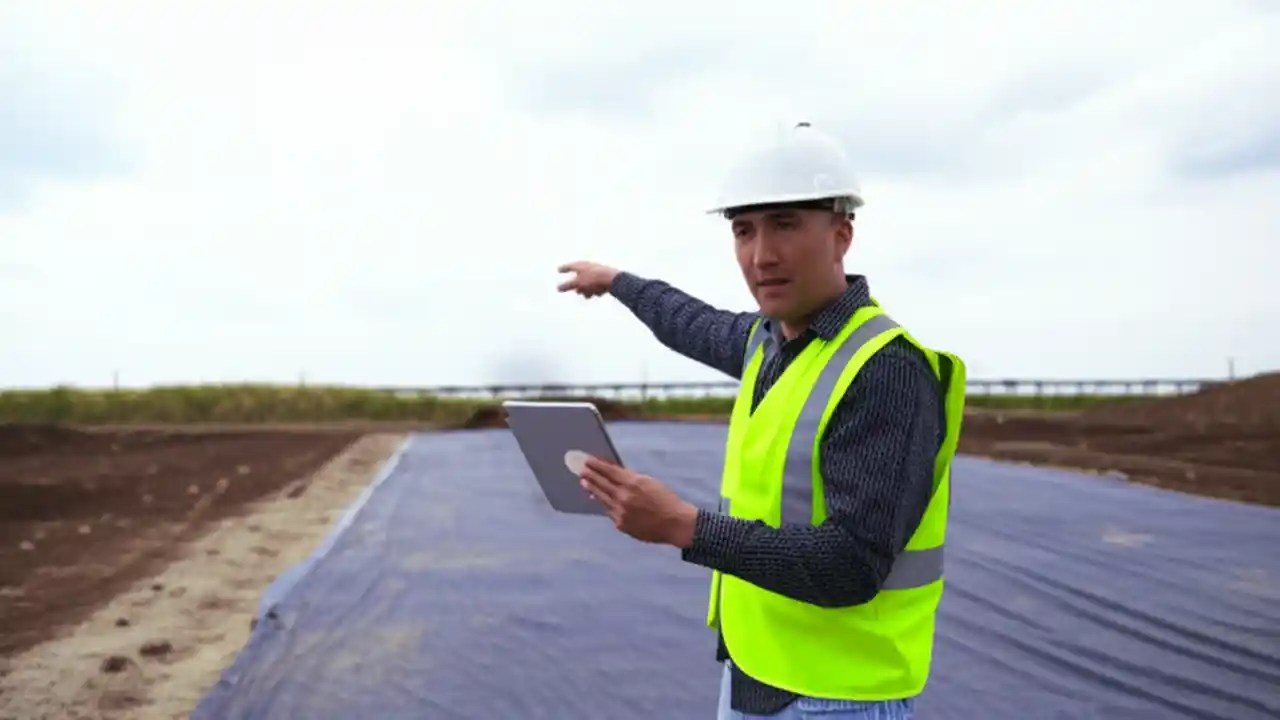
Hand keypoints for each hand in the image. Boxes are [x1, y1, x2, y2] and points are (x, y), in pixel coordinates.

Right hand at [557, 261, 619, 297]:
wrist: (612, 279)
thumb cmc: (593, 279)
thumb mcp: (577, 284)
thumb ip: (567, 286)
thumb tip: (558, 288)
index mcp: (580, 265)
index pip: (569, 266)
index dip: (563, 268)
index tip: (558, 269)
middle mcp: (588, 266)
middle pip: (580, 276)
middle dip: (578, 285)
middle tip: (578, 291)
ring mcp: (596, 271)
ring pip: (588, 282)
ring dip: (587, 290)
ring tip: (588, 295)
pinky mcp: (604, 278)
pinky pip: (597, 285)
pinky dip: (596, 290)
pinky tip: (599, 292)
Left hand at [578, 456, 697, 547]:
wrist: (675, 523)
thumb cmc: (666, 500)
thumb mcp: (650, 482)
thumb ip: (631, 479)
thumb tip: (614, 475)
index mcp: (633, 482)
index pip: (609, 471)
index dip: (597, 465)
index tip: (588, 460)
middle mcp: (624, 497)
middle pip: (602, 484)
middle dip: (591, 476)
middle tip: (581, 471)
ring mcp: (621, 512)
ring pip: (602, 498)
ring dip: (592, 490)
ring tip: (584, 483)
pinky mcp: (621, 524)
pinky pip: (609, 512)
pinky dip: (604, 504)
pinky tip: (598, 500)